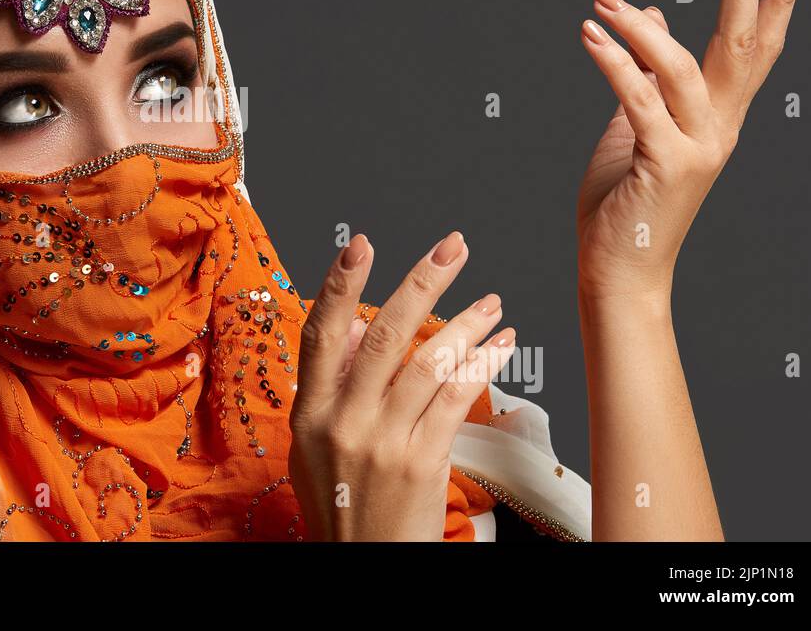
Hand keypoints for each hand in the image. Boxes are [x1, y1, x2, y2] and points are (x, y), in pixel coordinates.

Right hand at [288, 231, 516, 540]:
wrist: (363, 567)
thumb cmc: (342, 506)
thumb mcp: (313, 446)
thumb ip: (331, 385)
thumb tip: (356, 326)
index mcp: (309, 412)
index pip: (321, 333)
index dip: (339, 284)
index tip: (361, 244)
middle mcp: (342, 421)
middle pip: (384, 335)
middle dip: (421, 282)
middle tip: (452, 247)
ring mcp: (383, 442)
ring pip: (428, 362)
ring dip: (466, 323)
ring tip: (491, 301)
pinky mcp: (421, 462)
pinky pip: (456, 399)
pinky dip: (481, 364)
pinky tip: (501, 345)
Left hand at [576, 0, 801, 300]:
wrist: (619, 270)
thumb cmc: (624, 203)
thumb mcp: (635, 127)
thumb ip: (646, 74)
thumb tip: (654, 17)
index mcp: (716, 120)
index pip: (752, 50)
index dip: (769, 0)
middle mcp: (718, 131)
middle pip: (741, 48)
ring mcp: (697, 149)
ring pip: (679, 68)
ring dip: (638, 26)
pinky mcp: (665, 164)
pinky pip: (638, 100)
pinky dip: (613, 62)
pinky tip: (590, 35)